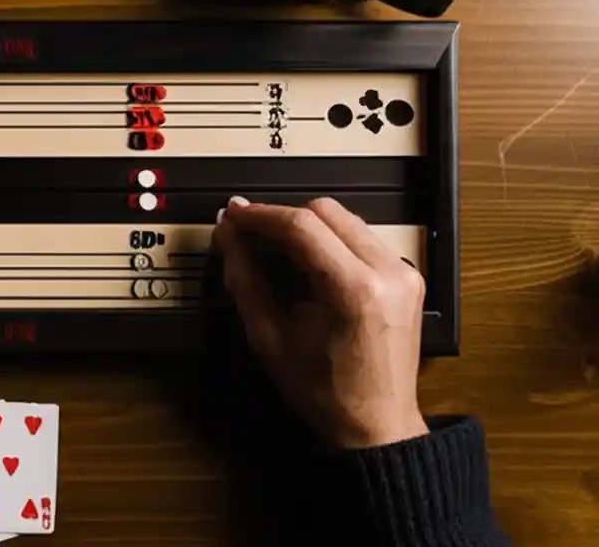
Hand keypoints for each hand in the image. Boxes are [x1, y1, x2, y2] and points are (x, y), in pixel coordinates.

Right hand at [212, 197, 428, 448]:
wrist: (375, 425)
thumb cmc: (326, 393)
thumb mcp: (269, 336)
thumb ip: (244, 277)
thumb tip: (229, 236)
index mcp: (355, 290)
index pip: (301, 225)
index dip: (260, 216)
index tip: (235, 216)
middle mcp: (388, 273)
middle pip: (326, 211)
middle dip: (282, 218)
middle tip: (250, 235)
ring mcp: (403, 272)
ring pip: (345, 219)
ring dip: (306, 228)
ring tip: (276, 253)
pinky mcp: (407, 276)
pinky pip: (361, 238)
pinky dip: (329, 241)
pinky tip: (307, 265)